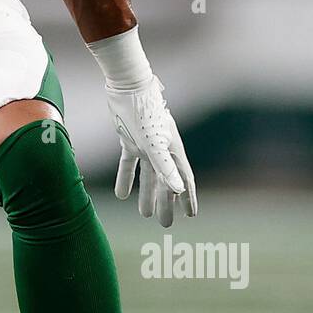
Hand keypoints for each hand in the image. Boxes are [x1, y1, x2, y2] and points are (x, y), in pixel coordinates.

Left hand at [105, 76, 197, 227]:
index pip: (184, 180)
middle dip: (167, 203)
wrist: (127, 89)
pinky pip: (129, 164)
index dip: (187, 198)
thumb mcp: (155, 144)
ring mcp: (146, 145)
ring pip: (149, 175)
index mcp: (173, 151)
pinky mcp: (130, 140)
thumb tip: (179, 190)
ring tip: (145, 214)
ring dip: (147, 194)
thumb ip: (166, 167)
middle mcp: (162, 150)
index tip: (190, 215)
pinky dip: (126, 179)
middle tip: (165, 223)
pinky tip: (121, 195)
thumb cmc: (144, 114)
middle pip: (166, 181)